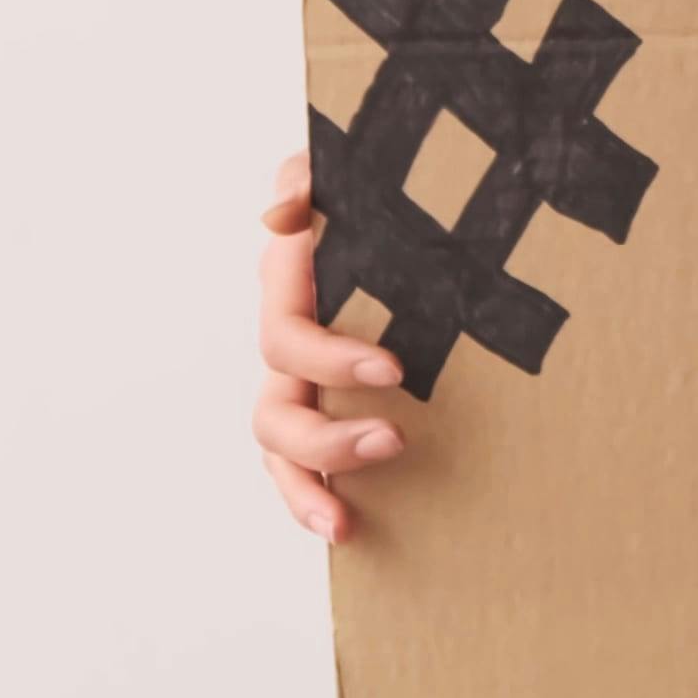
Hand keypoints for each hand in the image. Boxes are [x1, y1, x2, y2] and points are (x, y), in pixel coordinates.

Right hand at [255, 151, 408, 540]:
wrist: (421, 195)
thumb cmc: (380, 185)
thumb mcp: (349, 169)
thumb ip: (310, 176)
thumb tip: (279, 215)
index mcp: (291, 287)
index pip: (287, 337)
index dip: (330, 359)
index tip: (394, 370)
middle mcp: (291, 343)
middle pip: (275, 411)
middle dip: (326, 437)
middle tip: (393, 439)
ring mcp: (306, 381)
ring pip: (281, 448)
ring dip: (310, 484)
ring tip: (345, 521)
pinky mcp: (334, 402)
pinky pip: (307, 463)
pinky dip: (318, 495)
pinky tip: (351, 528)